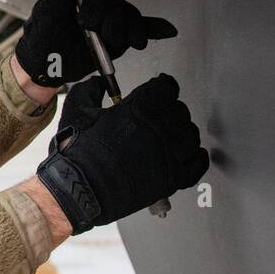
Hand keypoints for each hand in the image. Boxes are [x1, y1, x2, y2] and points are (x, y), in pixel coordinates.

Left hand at [14, 0, 176, 86]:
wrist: (48, 67)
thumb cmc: (43, 40)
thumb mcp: (45, 16)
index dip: (94, 2)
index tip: (85, 20)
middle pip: (114, 0)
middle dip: (109, 19)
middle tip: (96, 33)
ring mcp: (110, 16)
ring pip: (128, 14)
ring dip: (127, 29)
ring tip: (115, 41)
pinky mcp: (120, 33)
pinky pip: (140, 26)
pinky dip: (153, 28)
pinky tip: (167, 30)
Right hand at [35, 74, 208, 232]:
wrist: (79, 190)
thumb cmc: (76, 156)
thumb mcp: (76, 112)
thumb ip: (90, 90)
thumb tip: (97, 84)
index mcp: (138, 109)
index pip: (166, 88)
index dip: (162, 87)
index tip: (160, 89)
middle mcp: (158, 129)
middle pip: (180, 110)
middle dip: (169, 110)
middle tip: (159, 115)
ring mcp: (168, 155)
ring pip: (191, 135)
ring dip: (182, 132)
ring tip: (170, 135)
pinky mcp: (172, 179)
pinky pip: (198, 164)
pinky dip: (196, 157)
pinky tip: (188, 154)